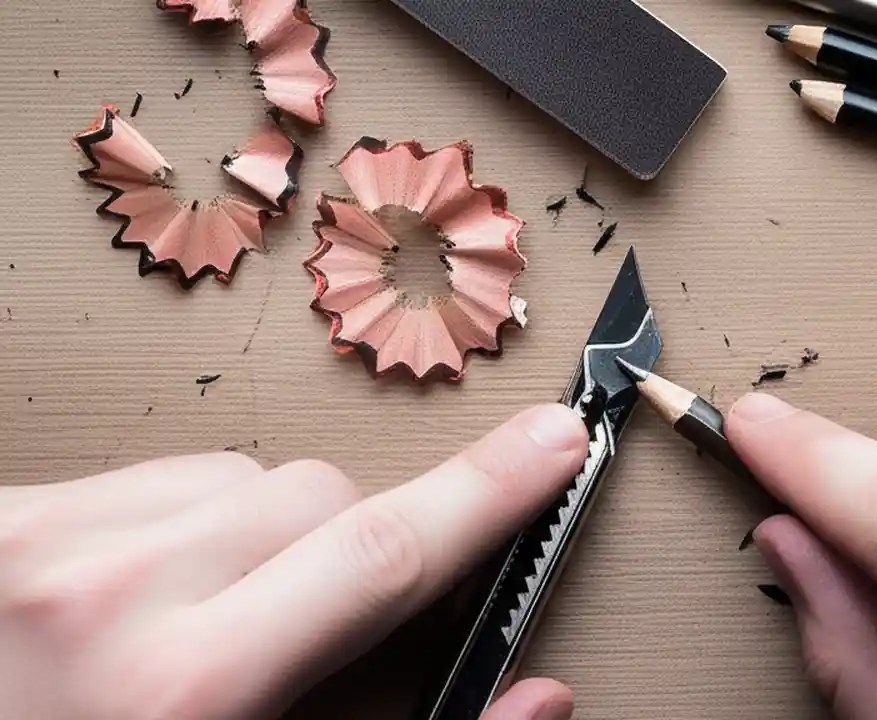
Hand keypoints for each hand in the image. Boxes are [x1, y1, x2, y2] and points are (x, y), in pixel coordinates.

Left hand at [0, 404, 586, 719]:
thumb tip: (540, 698)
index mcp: (187, 691)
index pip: (383, 555)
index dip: (489, 493)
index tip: (554, 442)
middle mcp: (108, 591)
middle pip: (318, 498)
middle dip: (349, 546)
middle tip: (312, 624)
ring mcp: (42, 537)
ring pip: (237, 476)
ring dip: (255, 534)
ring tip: (203, 620)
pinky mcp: (4, 511)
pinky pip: (149, 473)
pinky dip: (178, 520)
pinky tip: (140, 594)